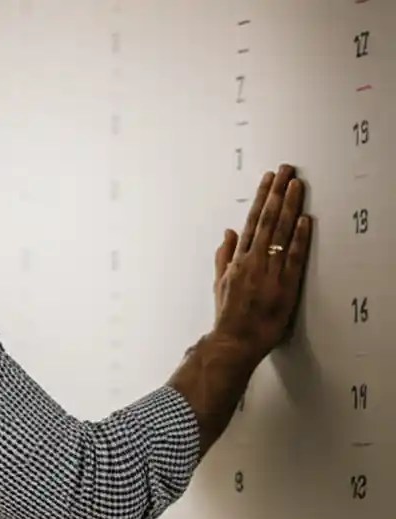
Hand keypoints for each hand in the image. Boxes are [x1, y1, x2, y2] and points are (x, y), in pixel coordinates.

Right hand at [212, 163, 312, 363]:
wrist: (233, 340)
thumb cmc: (228, 315)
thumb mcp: (219, 283)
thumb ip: (224, 256)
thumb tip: (228, 232)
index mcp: (238, 259)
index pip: (252, 220)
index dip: (263, 197)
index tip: (269, 179)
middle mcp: (252, 260)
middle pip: (267, 219)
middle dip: (277, 192)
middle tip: (287, 170)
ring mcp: (268, 272)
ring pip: (279, 232)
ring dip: (289, 206)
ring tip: (297, 185)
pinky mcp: (283, 286)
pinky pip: (292, 257)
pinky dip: (299, 238)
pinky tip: (305, 219)